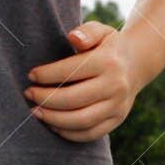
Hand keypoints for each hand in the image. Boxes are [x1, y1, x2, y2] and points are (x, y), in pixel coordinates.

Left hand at [23, 20, 138, 142]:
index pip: (71, 71)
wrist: (136, 65)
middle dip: (46, 99)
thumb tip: (73, 38)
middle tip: (29, 95)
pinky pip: (90, 134)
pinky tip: (53, 125)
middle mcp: (115, 85)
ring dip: (54, 119)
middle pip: (73, 99)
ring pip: (81, 120)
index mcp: (108, 61)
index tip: (31, 75)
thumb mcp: (100, 31)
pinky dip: (68, 133)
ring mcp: (118, 105)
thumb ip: (86, 32)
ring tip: (36, 112)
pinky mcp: (117, 120)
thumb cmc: (108, 46)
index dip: (47, 75)